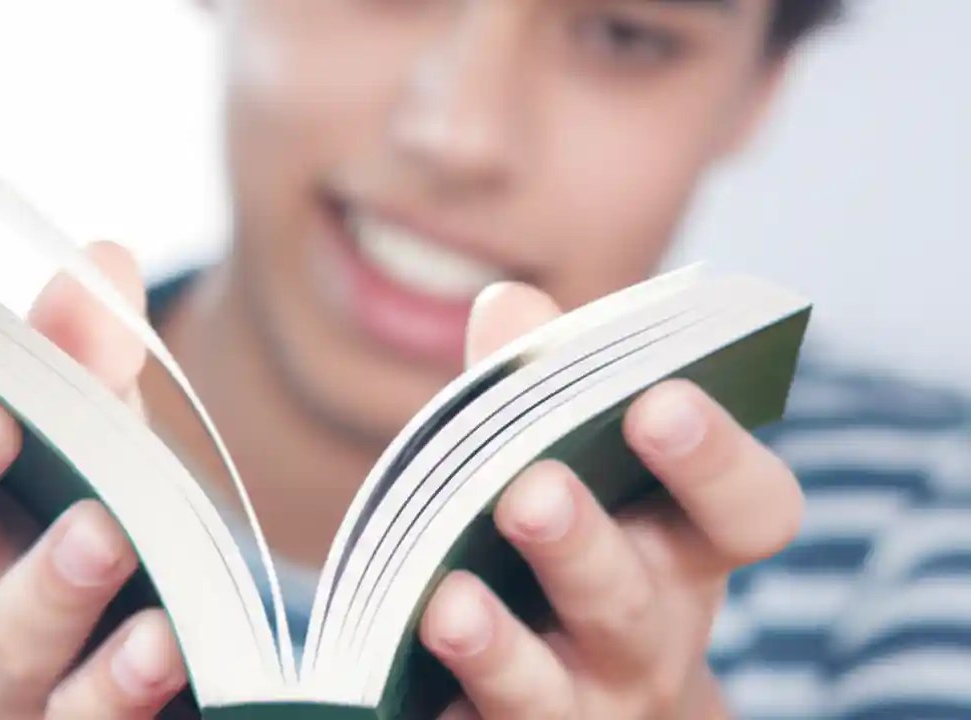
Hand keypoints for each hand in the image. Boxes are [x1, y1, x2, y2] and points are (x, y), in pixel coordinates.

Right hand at [0, 242, 190, 718]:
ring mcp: (41, 693)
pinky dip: (132, 696)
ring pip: (43, 677)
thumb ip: (94, 353)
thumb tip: (104, 258)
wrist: (161, 613)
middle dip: (35, 564)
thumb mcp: (105, 427)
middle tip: (94, 519)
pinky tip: (177, 655)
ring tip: (144, 596)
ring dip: (87, 635)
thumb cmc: (110, 502)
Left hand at [420, 283, 803, 718]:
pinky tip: (396, 673)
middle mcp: (651, 632)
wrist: (579, 687)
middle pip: (632, 601)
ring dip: (501, 648)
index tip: (661, 402)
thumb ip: (542, 385)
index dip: (716, 460)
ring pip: (551, 688)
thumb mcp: (573, 457)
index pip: (749, 511)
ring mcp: (584, 703)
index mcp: (688, 543)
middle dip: (582, 546)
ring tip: (451, 605)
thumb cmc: (582, 538)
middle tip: (534, 494)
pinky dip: (440, 710)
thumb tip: (506, 305)